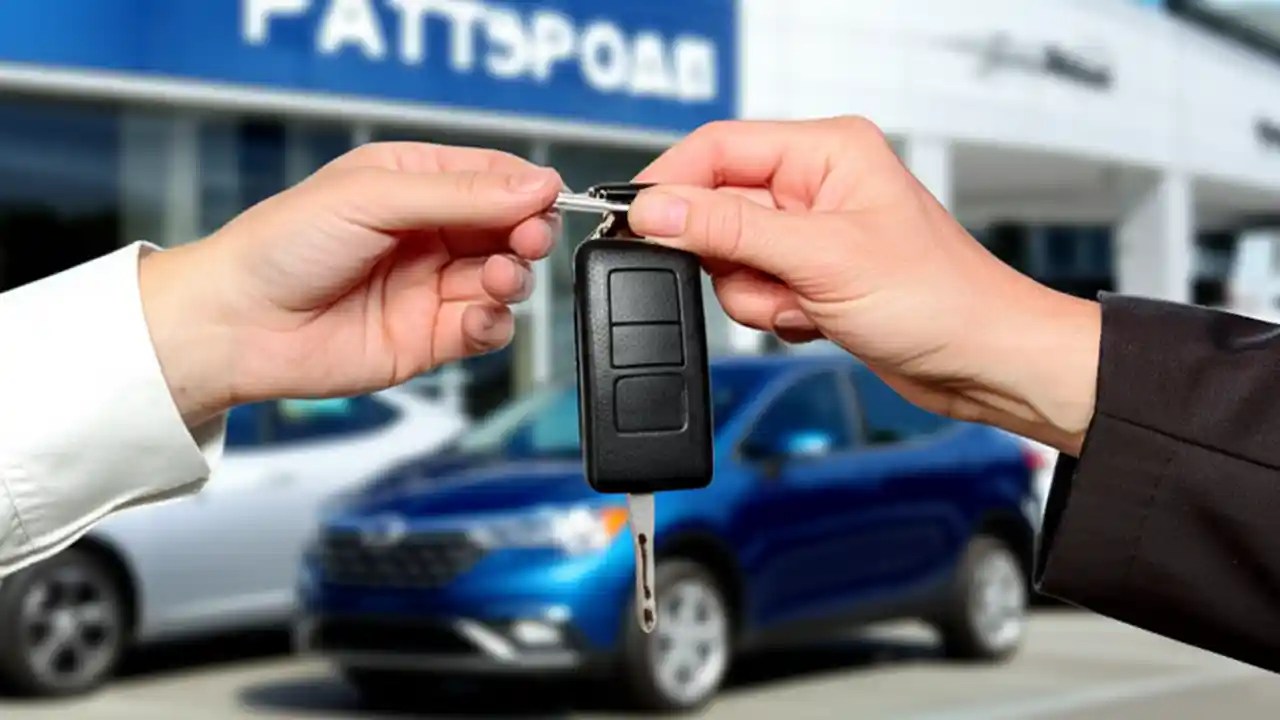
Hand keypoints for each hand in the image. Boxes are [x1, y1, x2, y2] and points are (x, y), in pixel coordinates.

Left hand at [138, 143, 560, 425]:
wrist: (237, 324)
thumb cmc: (282, 245)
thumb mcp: (375, 196)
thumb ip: (461, 193)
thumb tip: (537, 183)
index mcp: (414, 182)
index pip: (494, 175)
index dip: (526, 187)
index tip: (546, 198)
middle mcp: (429, 234)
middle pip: (509, 228)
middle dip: (527, 234)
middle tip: (526, 241)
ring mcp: (432, 287)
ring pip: (505, 279)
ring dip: (512, 278)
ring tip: (493, 279)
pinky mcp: (430, 338)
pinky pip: (486, 328)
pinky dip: (494, 323)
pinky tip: (475, 316)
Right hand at [628, 117, 1099, 453]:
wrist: (984, 363)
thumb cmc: (942, 299)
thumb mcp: (822, 259)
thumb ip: (730, 231)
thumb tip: (657, 210)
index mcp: (826, 151)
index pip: (718, 148)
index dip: (670, 184)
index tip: (635, 222)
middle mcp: (815, 184)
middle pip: (717, 209)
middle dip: (733, 259)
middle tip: (769, 281)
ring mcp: (810, 233)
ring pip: (730, 258)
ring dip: (758, 295)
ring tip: (808, 305)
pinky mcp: (810, 276)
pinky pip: (754, 291)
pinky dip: (775, 314)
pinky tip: (818, 319)